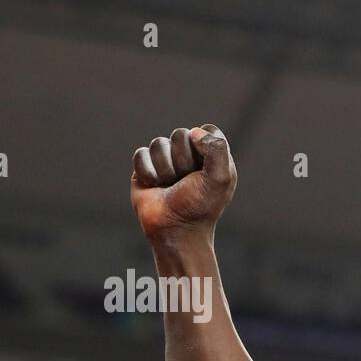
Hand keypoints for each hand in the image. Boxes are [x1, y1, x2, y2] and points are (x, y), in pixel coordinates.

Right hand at [130, 125, 236, 242]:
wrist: (175, 230)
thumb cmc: (200, 207)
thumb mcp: (220, 179)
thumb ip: (217, 150)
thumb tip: (194, 132)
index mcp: (212, 155)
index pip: (207, 129)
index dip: (204, 145)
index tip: (205, 168)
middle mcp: (190, 154)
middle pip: (180, 134)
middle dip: (183, 160)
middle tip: (186, 182)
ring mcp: (166, 160)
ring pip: (158, 144)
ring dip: (165, 169)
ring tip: (171, 186)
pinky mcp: (145, 167)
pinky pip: (141, 155)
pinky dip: (148, 172)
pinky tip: (155, 186)